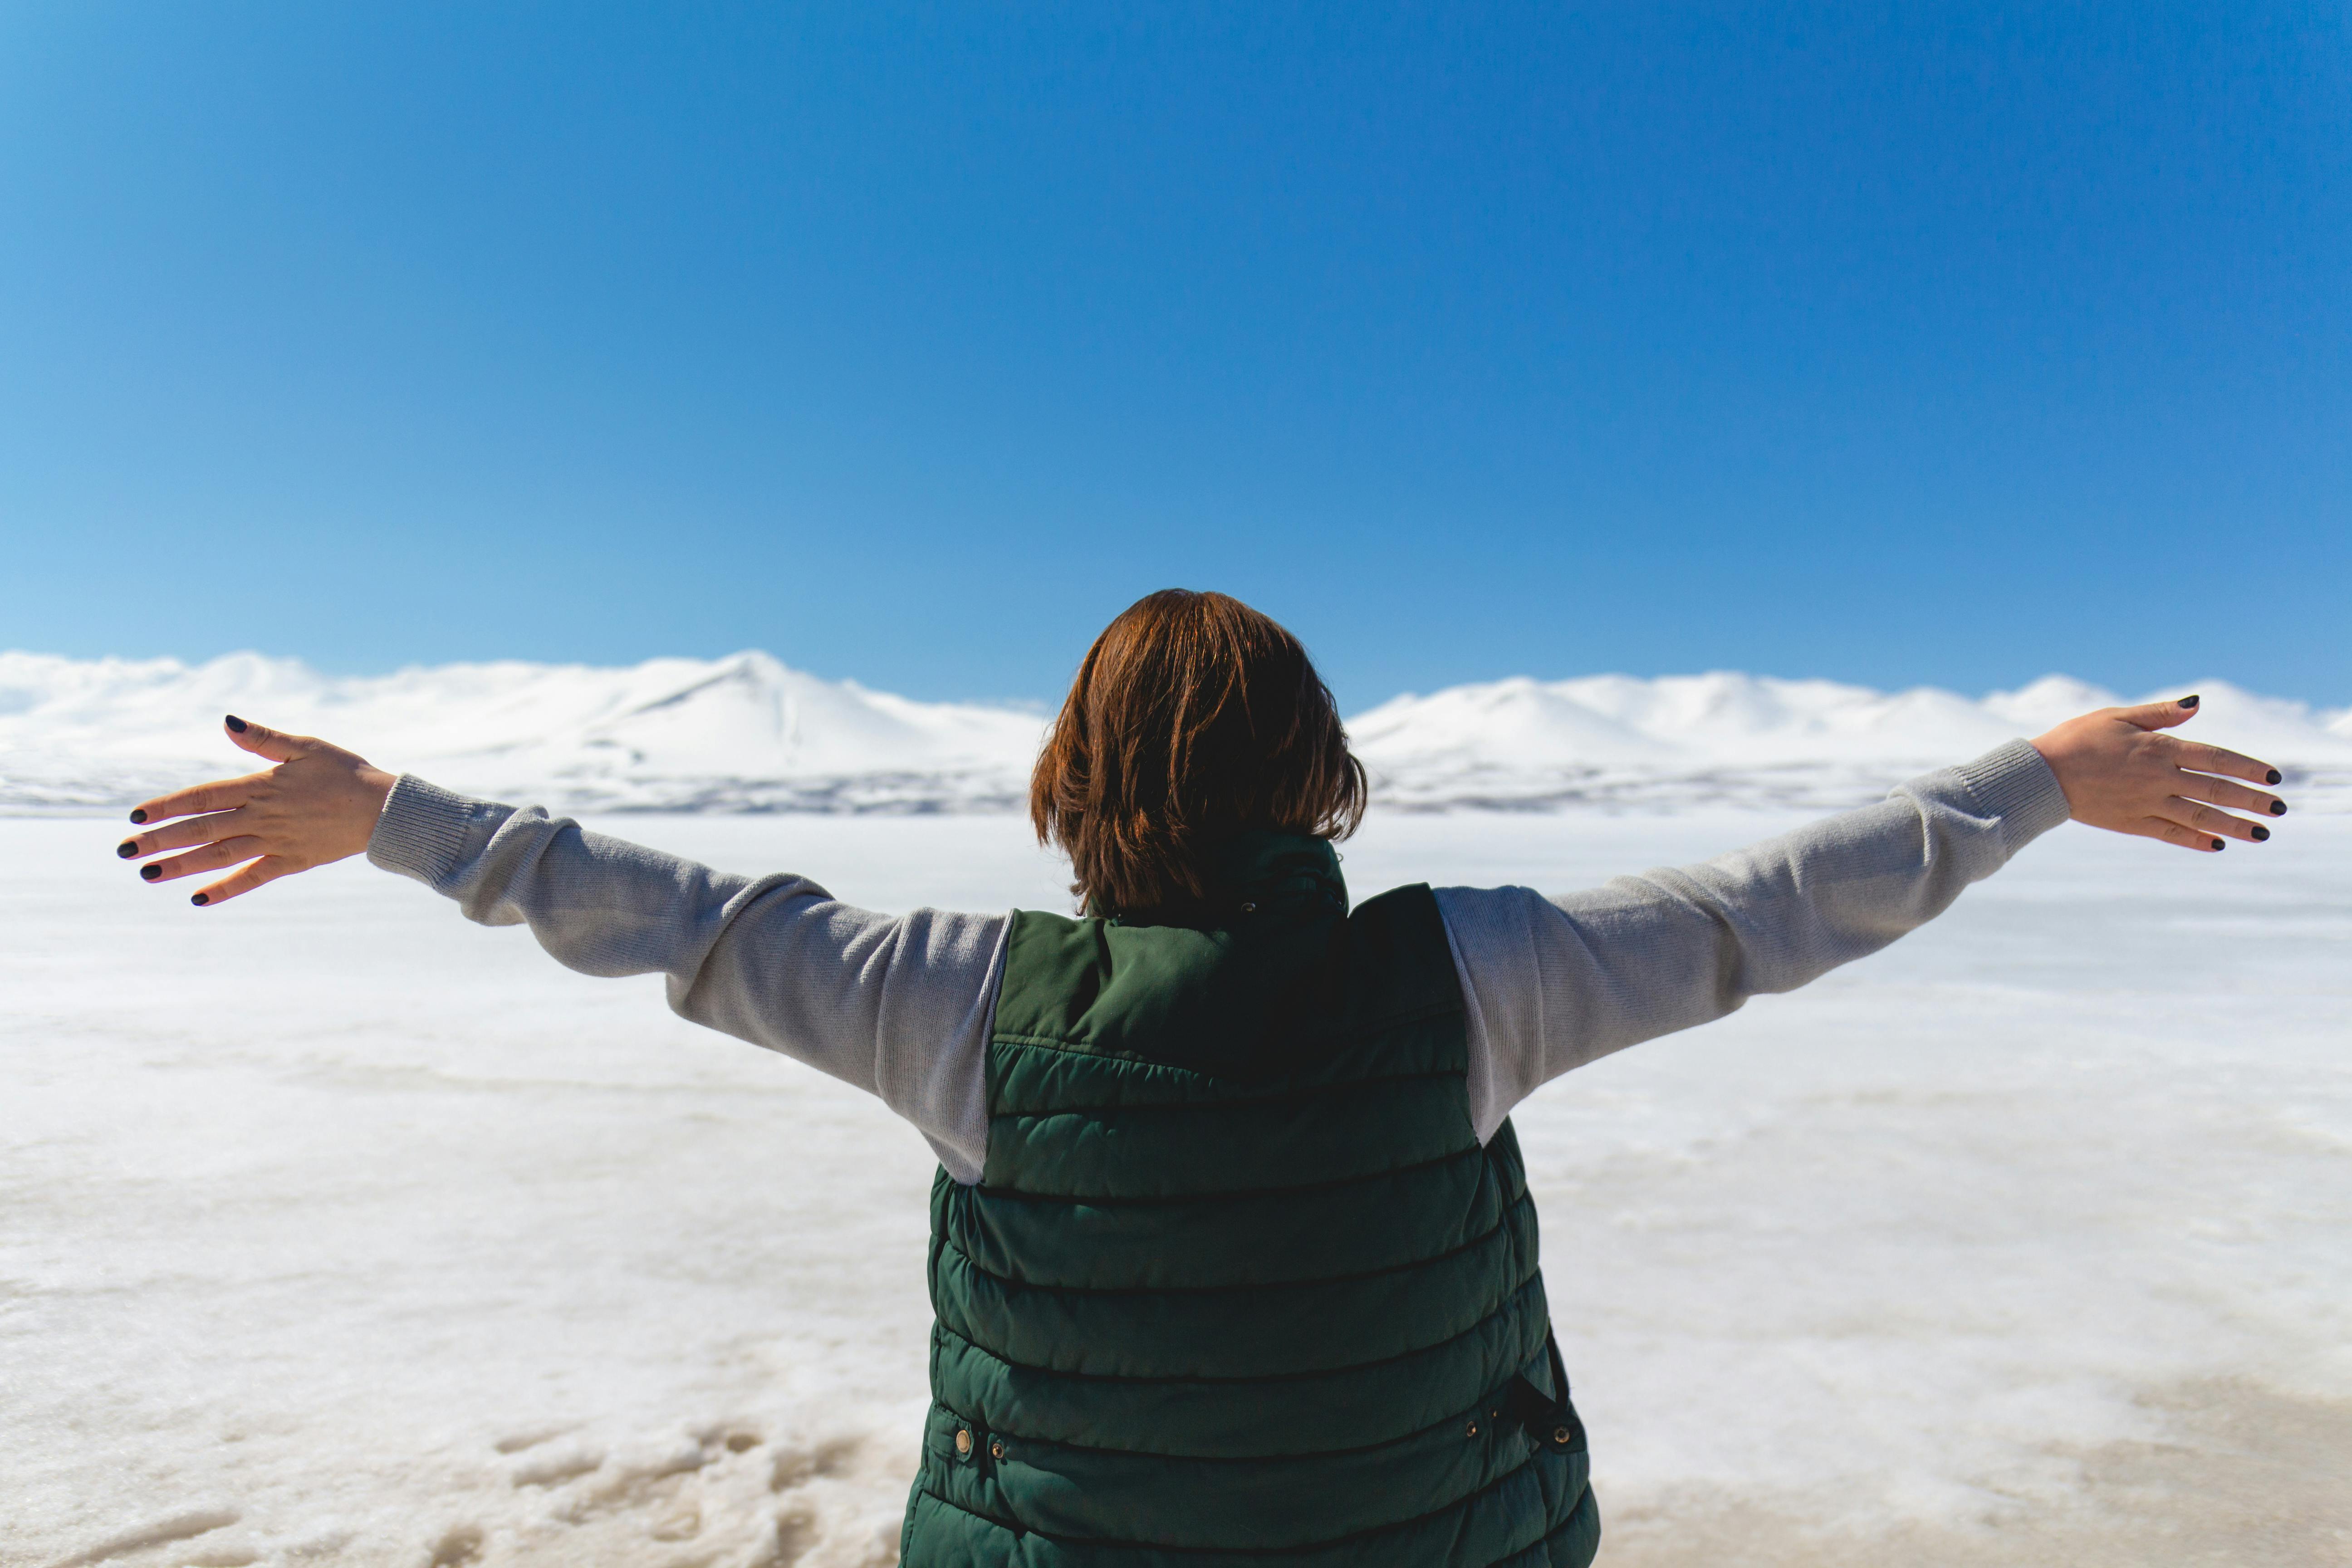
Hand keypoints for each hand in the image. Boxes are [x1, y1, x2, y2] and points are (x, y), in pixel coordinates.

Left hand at [117, 716, 397, 904]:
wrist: (384, 808)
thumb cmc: (346, 772)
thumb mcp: (306, 746)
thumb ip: (263, 739)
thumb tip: (227, 722)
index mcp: (261, 786)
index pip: (203, 796)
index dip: (168, 806)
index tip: (137, 816)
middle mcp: (262, 817)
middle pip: (202, 829)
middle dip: (161, 840)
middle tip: (125, 850)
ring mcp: (276, 842)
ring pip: (220, 856)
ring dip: (182, 865)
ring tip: (148, 874)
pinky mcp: (292, 862)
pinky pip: (253, 878)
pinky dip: (225, 890)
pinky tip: (198, 899)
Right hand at [2030, 696, 2284, 852]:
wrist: (2043, 774)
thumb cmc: (2078, 738)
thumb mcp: (2118, 716)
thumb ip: (2161, 714)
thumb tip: (2197, 704)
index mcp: (2159, 748)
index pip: (2216, 758)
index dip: (2247, 767)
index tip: (2273, 777)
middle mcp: (2160, 778)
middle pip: (2216, 790)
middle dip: (2252, 799)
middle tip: (2280, 808)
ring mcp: (2148, 803)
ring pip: (2201, 816)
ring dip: (2235, 825)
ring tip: (2262, 833)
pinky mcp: (2133, 823)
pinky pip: (2172, 833)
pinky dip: (2196, 839)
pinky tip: (2217, 844)